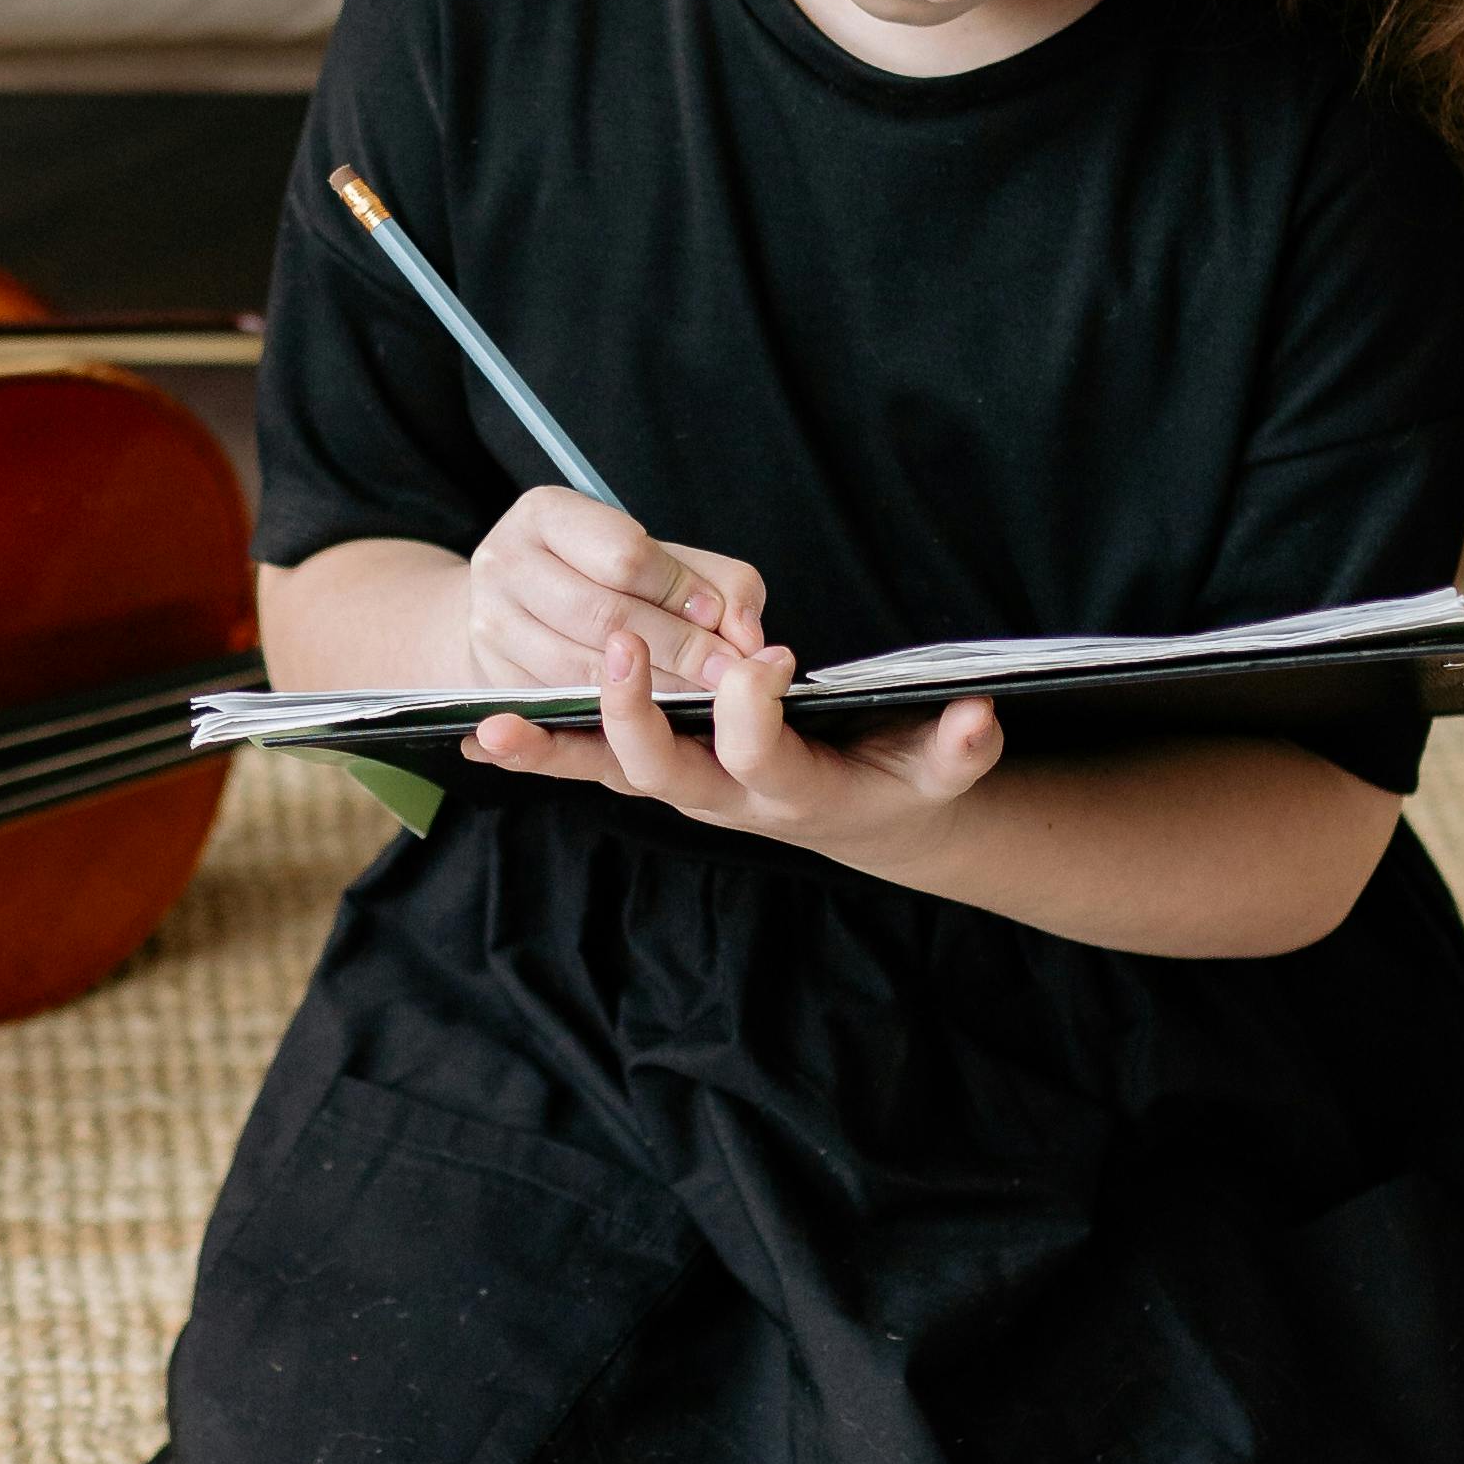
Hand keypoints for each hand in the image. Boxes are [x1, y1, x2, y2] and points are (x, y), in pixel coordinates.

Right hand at [463, 488, 769, 699]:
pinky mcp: (498, 679)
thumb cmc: (599, 574)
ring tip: (702, 695)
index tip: (719, 619)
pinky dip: (621, 713)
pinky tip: (659, 713)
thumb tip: (747, 633)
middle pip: (606, 616)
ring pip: (587, 669)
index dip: (678, 591)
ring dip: (656, 688)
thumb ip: (718, 581)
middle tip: (728, 673)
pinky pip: (568, 703)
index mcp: (546, 514)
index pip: (624, 556)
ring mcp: (492, 624)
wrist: (514, 606)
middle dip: (679, 648)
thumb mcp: (660, 557)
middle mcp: (506, 563)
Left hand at [469, 622, 1004, 861]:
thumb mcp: (939, 765)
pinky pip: (590, 771)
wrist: (869, 817)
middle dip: (637, 715)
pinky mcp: (659, 778)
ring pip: (612, 777)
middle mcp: (729, 801)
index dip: (755, 707)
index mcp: (795, 789)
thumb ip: (958, 747)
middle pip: (667, 772)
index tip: (768, 655)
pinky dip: (541, 754)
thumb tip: (979, 716)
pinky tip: (485, 732)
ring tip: (499, 723)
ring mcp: (687, 792)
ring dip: (556, 750)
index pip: (760, 749)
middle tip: (623, 646)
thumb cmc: (902, 776)